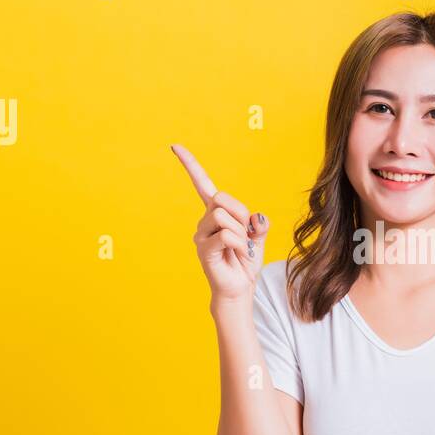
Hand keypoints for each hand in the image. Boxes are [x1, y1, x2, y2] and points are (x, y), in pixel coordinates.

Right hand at [170, 144, 267, 305]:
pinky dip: (239, 244)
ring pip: (224, 216)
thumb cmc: (245, 261)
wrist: (240, 287)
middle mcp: (204, 220)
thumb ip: (259, 224)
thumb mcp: (258, 238)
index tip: (174, 146)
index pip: (202, 183)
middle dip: (241, 215)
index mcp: (216, 212)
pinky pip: (225, 234)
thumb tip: (257, 217)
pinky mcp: (204, 249)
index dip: (190, 165)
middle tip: (245, 236)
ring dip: (241, 233)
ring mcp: (201, 234)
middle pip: (223, 199)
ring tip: (240, 248)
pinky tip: (236, 254)